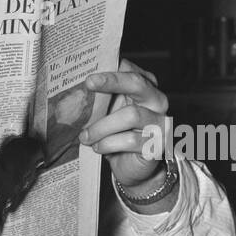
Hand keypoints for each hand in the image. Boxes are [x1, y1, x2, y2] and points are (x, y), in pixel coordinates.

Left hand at [79, 58, 169, 189]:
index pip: (130, 70)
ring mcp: (160, 122)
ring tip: (85, 137)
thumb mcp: (106, 114)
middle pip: (137, 83)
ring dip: (102, 126)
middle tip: (89, 83)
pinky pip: (130, 139)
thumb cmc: (117, 135)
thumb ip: (100, 99)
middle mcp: (157, 101)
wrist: (130, 167)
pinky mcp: (157, 144)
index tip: (89, 70)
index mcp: (145, 88)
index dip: (110, 68)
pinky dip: (109, 143)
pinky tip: (98, 147)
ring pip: (131, 115)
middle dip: (111, 81)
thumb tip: (75, 88)